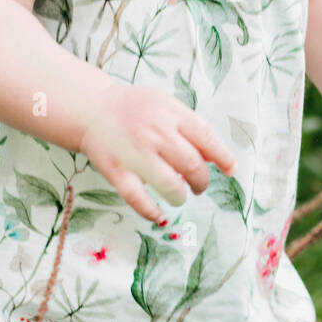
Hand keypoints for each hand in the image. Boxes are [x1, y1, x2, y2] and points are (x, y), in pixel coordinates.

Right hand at [78, 82, 236, 223]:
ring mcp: (135, 152)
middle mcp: (155, 132)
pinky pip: (137, 197)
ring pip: (169, 184)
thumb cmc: (135, 109)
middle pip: (191, 164)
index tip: (230, 170)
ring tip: (179, 195)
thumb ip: (190, 128)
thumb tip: (216, 157)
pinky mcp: (116, 170)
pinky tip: (159, 215)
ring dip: (180, 196)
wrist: (91, 108)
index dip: (223, 157)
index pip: (206, 137)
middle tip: (199, 187)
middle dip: (201, 181)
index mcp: (171, 113)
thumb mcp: (166, 106)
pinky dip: (151, 211)